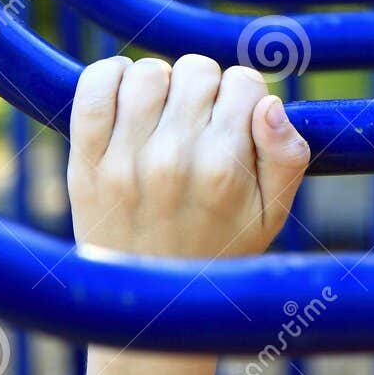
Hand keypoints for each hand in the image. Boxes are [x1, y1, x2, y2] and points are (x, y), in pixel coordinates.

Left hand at [69, 54, 310, 374]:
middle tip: (200, 122)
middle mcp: (173, 161)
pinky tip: (126, 94)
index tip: (236, 122)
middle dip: (205, 88)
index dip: (245, 96)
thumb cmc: (220, 251)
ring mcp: (123, 160)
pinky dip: (110, 75)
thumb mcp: (272, 215)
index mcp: (224, 170)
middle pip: (198, 70)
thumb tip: (270, 103)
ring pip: (148, 72)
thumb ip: (287, 157)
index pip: (245, 83)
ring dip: (161, 82)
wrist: (153, 304)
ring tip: (164, 112)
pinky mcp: (85, 162)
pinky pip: (93, 87)